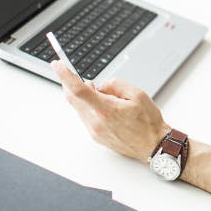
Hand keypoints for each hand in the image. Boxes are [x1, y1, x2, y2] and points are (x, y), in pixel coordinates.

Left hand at [51, 61, 170, 160]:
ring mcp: (94, 130)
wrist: (153, 145)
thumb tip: (100, 85)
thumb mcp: (138, 94)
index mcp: (106, 110)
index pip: (79, 89)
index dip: (65, 75)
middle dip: (70, 83)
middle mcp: (96, 122)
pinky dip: (89, 106)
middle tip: (72, 73)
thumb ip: (115, 85)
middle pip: (73, 98)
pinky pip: (85, 116)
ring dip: (83, 96)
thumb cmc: (148, 123)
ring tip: (106, 95)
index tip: (57, 64)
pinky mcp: (95, 136)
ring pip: (78, 107)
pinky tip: (105, 105)